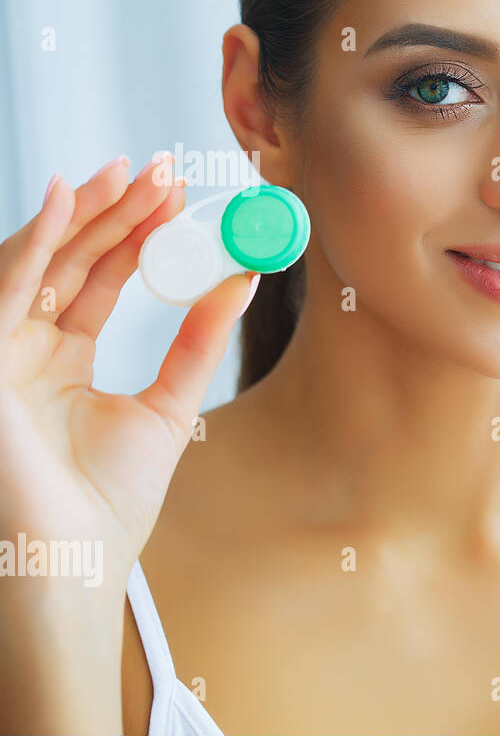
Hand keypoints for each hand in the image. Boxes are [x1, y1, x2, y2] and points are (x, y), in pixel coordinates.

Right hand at [0, 156, 257, 587]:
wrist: (74, 565)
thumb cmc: (107, 504)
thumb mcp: (167, 407)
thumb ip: (197, 343)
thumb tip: (240, 282)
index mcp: (59, 362)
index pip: (95, 279)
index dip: (134, 234)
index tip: (178, 197)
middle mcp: (21, 350)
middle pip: (67, 261)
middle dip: (114, 212)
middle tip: (161, 171)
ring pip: (37, 263)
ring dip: (83, 216)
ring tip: (129, 176)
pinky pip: (6, 290)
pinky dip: (36, 242)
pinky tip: (70, 201)